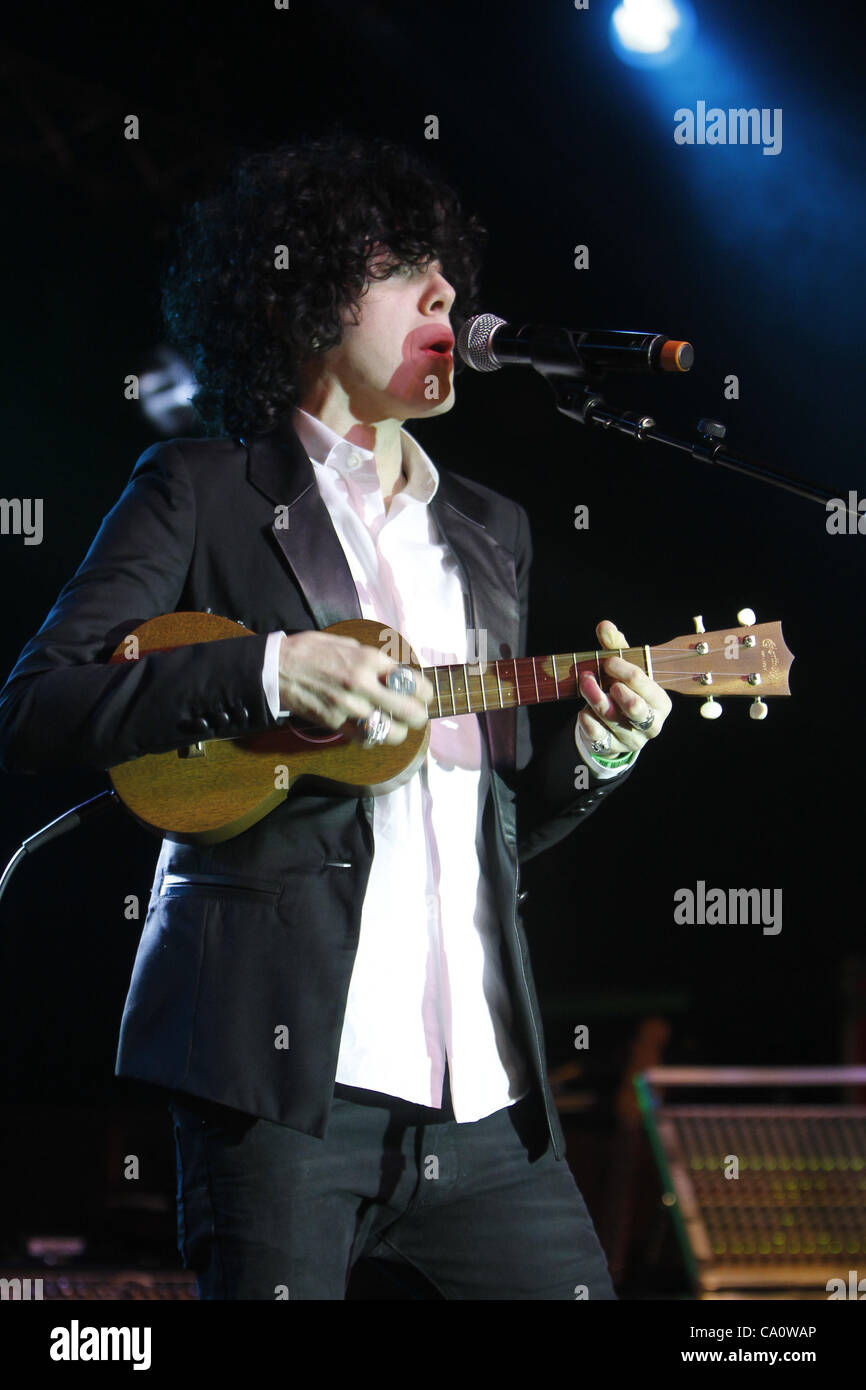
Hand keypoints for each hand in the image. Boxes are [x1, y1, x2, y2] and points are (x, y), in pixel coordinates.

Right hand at [278, 631, 432, 745]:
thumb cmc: (313, 651)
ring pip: (390, 731)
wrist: (277, 668)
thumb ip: (374, 661)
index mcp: (369, 659)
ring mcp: (349, 707)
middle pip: (408, 711)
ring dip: (397, 731)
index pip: (412, 682)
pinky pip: (364, 738)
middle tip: (416, 715)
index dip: (424, 692)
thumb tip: (398, 674)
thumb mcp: (348, 645)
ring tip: (396, 726)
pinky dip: (372, 737)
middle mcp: (363, 684)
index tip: (424, 695)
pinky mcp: (335, 723)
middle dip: (418, 716)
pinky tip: (372, 730)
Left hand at [575, 619, 671, 761]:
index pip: (644, 683)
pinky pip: (597, 735)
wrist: (615, 725)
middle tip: (593, 675)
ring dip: (593, 697)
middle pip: (634, 707)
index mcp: (661, 702)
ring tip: (585, 683)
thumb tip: (605, 626)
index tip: (608, 661)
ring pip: (612, 718)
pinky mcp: (613, 748)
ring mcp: (633, 739)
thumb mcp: (623, 668)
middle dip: (612, 687)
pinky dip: (587, 719)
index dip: (624, 670)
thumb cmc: (624, 689)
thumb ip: (616, 646)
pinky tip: (583, 710)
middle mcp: (652, 723)